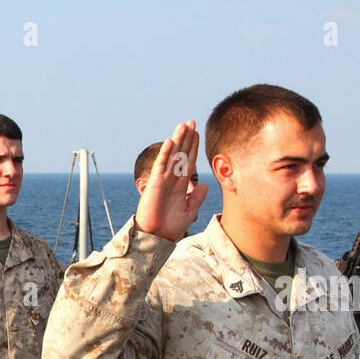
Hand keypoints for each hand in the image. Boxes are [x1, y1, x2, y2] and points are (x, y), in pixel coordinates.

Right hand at [134, 120, 208, 241]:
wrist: (157, 236)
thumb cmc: (171, 227)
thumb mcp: (189, 211)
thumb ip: (196, 198)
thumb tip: (204, 184)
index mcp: (180, 185)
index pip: (188, 161)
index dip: (193, 148)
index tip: (198, 134)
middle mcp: (172, 179)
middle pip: (181, 154)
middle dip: (186, 138)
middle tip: (191, 122)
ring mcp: (163, 180)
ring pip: (172, 155)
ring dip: (178, 140)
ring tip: (183, 125)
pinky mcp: (154, 183)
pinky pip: (161, 165)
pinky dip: (165, 153)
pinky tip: (171, 141)